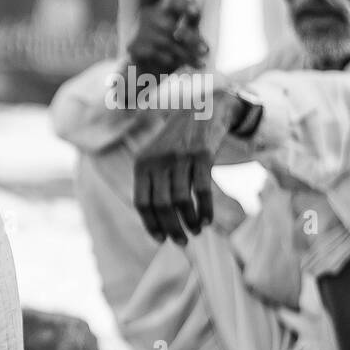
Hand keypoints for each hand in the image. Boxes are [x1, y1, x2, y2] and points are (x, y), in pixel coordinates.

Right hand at [125, 0, 207, 80]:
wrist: (139, 72)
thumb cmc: (164, 51)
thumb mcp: (180, 35)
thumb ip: (189, 21)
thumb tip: (195, 0)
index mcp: (160, 10)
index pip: (172, 1)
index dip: (183, 5)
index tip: (195, 12)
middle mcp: (147, 17)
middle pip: (172, 26)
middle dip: (190, 39)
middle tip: (205, 50)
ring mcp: (138, 32)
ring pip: (165, 42)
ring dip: (184, 54)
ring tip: (197, 62)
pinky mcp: (132, 47)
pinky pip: (154, 52)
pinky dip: (167, 59)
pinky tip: (175, 64)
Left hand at [133, 87, 242, 243]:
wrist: (204, 109)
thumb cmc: (178, 142)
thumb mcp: (156, 158)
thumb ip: (153, 183)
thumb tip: (156, 221)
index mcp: (141, 164)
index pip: (142, 203)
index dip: (150, 224)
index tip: (161, 239)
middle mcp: (157, 161)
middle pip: (161, 205)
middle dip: (171, 228)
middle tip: (181, 241)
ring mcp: (180, 157)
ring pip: (181, 200)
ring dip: (190, 221)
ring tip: (196, 230)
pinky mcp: (202, 154)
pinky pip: (202, 190)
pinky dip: (205, 209)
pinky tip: (208, 220)